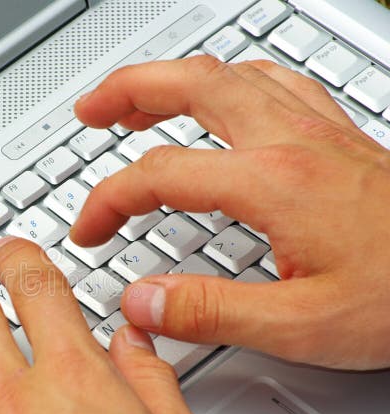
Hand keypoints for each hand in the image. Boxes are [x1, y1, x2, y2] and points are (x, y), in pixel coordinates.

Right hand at [71, 56, 389, 369]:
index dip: (108, 200)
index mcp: (273, 183)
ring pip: (230, 73)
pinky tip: (221, 98)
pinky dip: (229, 81)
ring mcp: (318, 130)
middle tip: (89, 114)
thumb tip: (142, 300)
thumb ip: (210, 312)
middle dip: (125, 93)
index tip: (90, 231)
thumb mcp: (302, 326)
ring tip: (137, 99)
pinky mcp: (338, 136)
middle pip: (189, 86)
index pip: (158, 175)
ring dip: (171, 80)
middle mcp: (292, 142)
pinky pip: (273, 82)